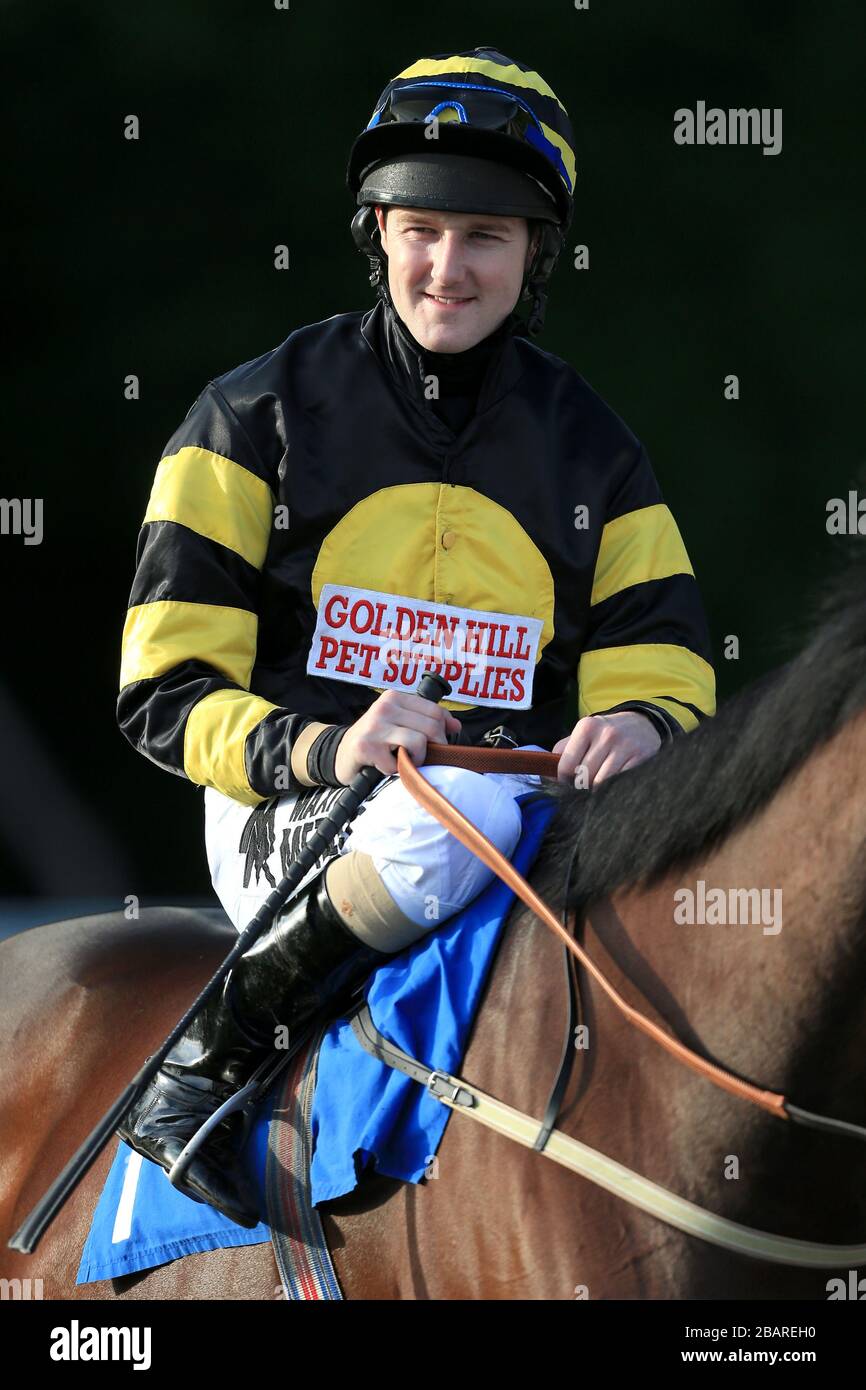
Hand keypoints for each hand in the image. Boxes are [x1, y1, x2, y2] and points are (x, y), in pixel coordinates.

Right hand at [334, 689, 461, 783]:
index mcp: (394, 697)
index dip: (443, 730)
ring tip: (404, 760)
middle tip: (420, 756)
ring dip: (416, 758)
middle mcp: (385, 707)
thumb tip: (456, 726)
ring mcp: (375, 726)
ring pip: (419, 742)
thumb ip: (426, 720)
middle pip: (431, 727)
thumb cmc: (375, 741)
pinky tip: (385, 766)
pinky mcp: (366, 746)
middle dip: (433, 748)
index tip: (438, 742)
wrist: (341, 755)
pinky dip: (395, 770)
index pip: (435, 711)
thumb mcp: (398, 723)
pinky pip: (398, 762)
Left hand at [552, 711, 661, 788]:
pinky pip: (620, 783)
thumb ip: (562, 751)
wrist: (642, 725)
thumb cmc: (605, 734)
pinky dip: (613, 788)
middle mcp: (606, 734)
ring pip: (601, 783)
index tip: (567, 782)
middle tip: (584, 784)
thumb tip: (546, 775)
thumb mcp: (583, 734)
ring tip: (597, 784)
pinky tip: (613, 783)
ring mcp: (625, 746)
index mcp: (587, 726)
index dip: (563, 780)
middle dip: (581, 785)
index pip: (566, 765)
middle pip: (584, 776)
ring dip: (597, 789)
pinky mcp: (640, 758)